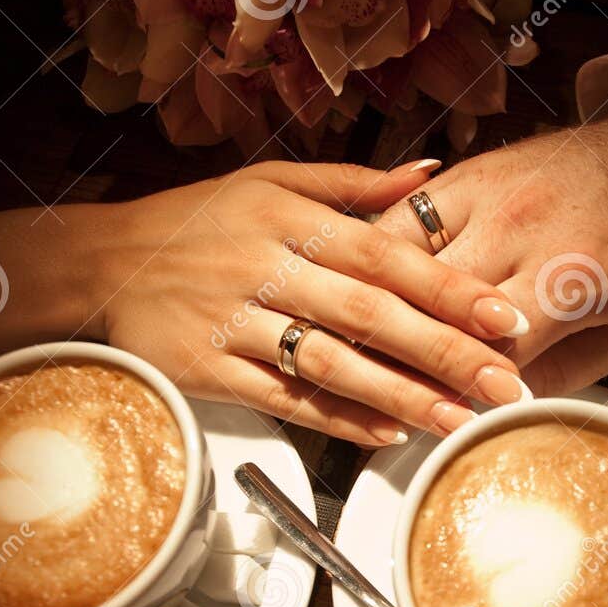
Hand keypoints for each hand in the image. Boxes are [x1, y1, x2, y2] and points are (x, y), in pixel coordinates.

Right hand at [85, 161, 530, 446]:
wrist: (103, 265)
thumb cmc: (197, 222)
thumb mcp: (269, 182)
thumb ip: (353, 183)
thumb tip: (432, 172)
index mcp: (289, 219)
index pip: (385, 255)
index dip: (449, 289)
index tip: (504, 318)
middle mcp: (266, 267)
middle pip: (369, 313)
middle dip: (443, 351)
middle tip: (504, 382)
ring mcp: (235, 322)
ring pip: (330, 362)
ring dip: (400, 394)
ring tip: (457, 419)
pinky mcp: (209, 370)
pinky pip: (283, 398)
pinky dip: (336, 418)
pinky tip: (385, 434)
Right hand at [375, 94, 607, 393]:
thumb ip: (566, 371)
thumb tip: (499, 407)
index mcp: (569, 272)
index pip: (489, 354)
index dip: (468, 395)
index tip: (458, 420)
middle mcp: (516, 227)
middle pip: (429, 310)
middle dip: (413, 360)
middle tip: (406, 393)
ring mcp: (482, 193)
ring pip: (396, 263)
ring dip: (383, 310)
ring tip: (379, 349)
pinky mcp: (462, 174)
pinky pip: (396, 221)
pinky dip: (381, 261)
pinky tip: (379, 292)